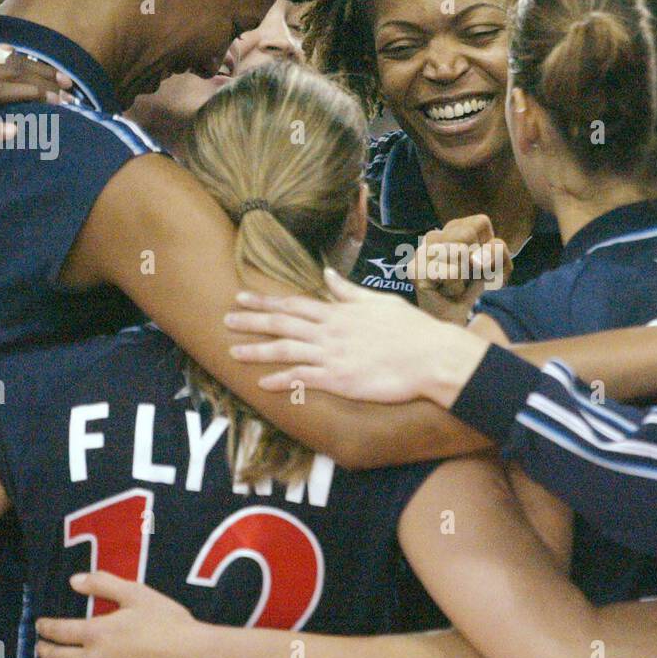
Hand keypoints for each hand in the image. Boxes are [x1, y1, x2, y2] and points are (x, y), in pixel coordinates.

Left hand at [34, 571, 201, 657]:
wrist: (191, 656)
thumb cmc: (167, 622)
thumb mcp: (137, 594)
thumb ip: (104, 584)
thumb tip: (74, 580)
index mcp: (97, 632)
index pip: (60, 630)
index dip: (46, 628)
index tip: (41, 626)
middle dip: (45, 652)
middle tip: (41, 649)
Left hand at [225, 267, 487, 403]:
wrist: (430, 356)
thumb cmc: (410, 329)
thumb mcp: (378, 301)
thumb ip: (348, 291)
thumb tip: (328, 274)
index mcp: (338, 312)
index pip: (293, 304)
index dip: (265, 301)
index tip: (242, 297)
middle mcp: (330, 331)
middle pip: (282, 324)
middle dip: (251, 321)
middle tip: (226, 320)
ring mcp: (332, 356)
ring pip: (286, 350)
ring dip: (257, 351)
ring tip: (233, 352)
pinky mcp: (340, 380)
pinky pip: (303, 379)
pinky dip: (281, 380)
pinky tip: (262, 384)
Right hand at [410, 214, 511, 324]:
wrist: (455, 323)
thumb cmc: (476, 292)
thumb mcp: (498, 267)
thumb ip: (497, 252)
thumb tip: (476, 258)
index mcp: (453, 229)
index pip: (480, 222)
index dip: (488, 246)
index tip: (479, 265)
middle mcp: (434, 236)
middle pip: (468, 233)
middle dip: (475, 261)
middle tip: (465, 277)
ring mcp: (421, 252)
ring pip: (459, 251)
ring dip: (464, 276)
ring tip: (455, 285)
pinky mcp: (416, 271)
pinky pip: (451, 272)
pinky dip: (455, 287)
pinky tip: (446, 293)